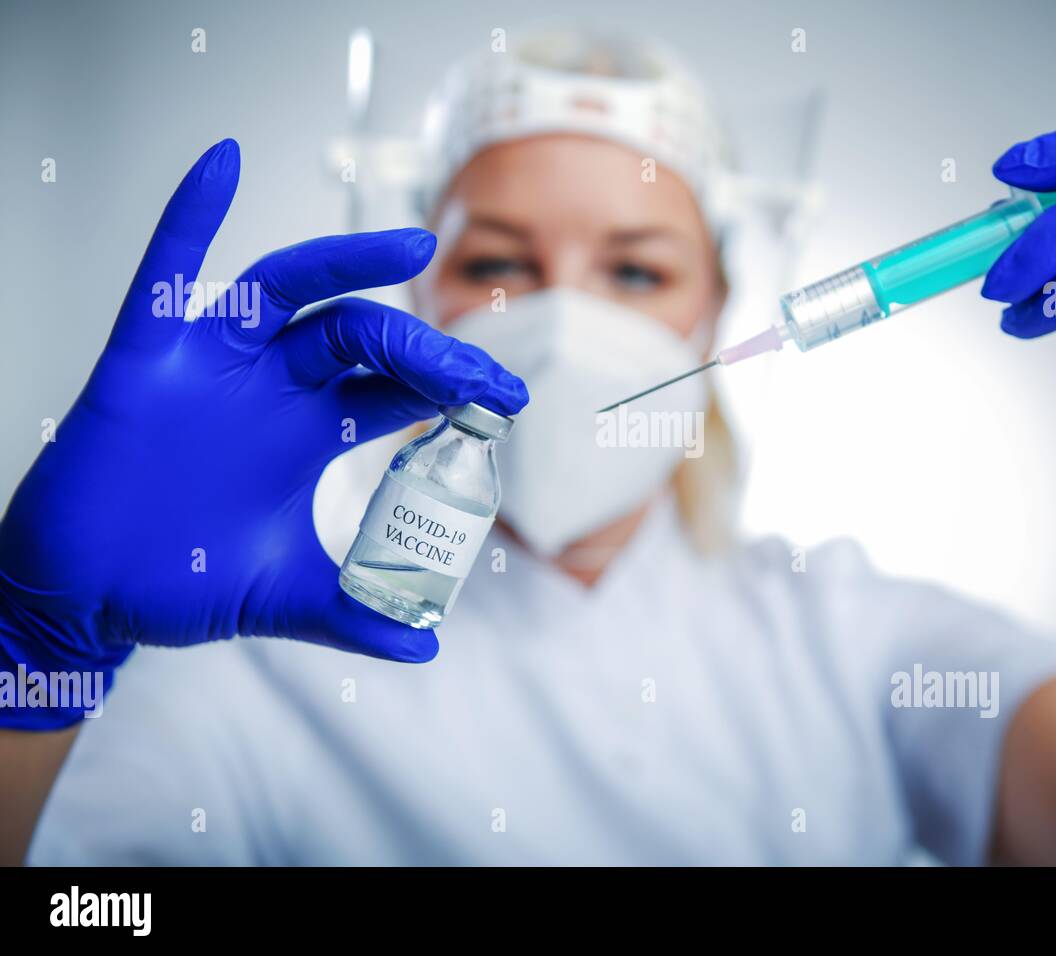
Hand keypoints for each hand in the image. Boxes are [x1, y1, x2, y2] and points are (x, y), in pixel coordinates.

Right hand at [0, 140, 527, 727]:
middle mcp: (270, 387)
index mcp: (309, 431)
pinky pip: (165, 275)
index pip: (394, 390)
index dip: (450, 387)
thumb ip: (354, 613)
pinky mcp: (144, 360)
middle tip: (479, 367)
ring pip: (285, 291)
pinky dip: (190, 217)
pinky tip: (223, 163)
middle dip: (421, 347)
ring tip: (412, 243)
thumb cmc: (178, 582)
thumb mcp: (284, 597)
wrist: (86, 597)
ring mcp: (210, 366)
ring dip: (345, 263)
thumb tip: (427, 644)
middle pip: (359, 338)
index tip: (509, 398)